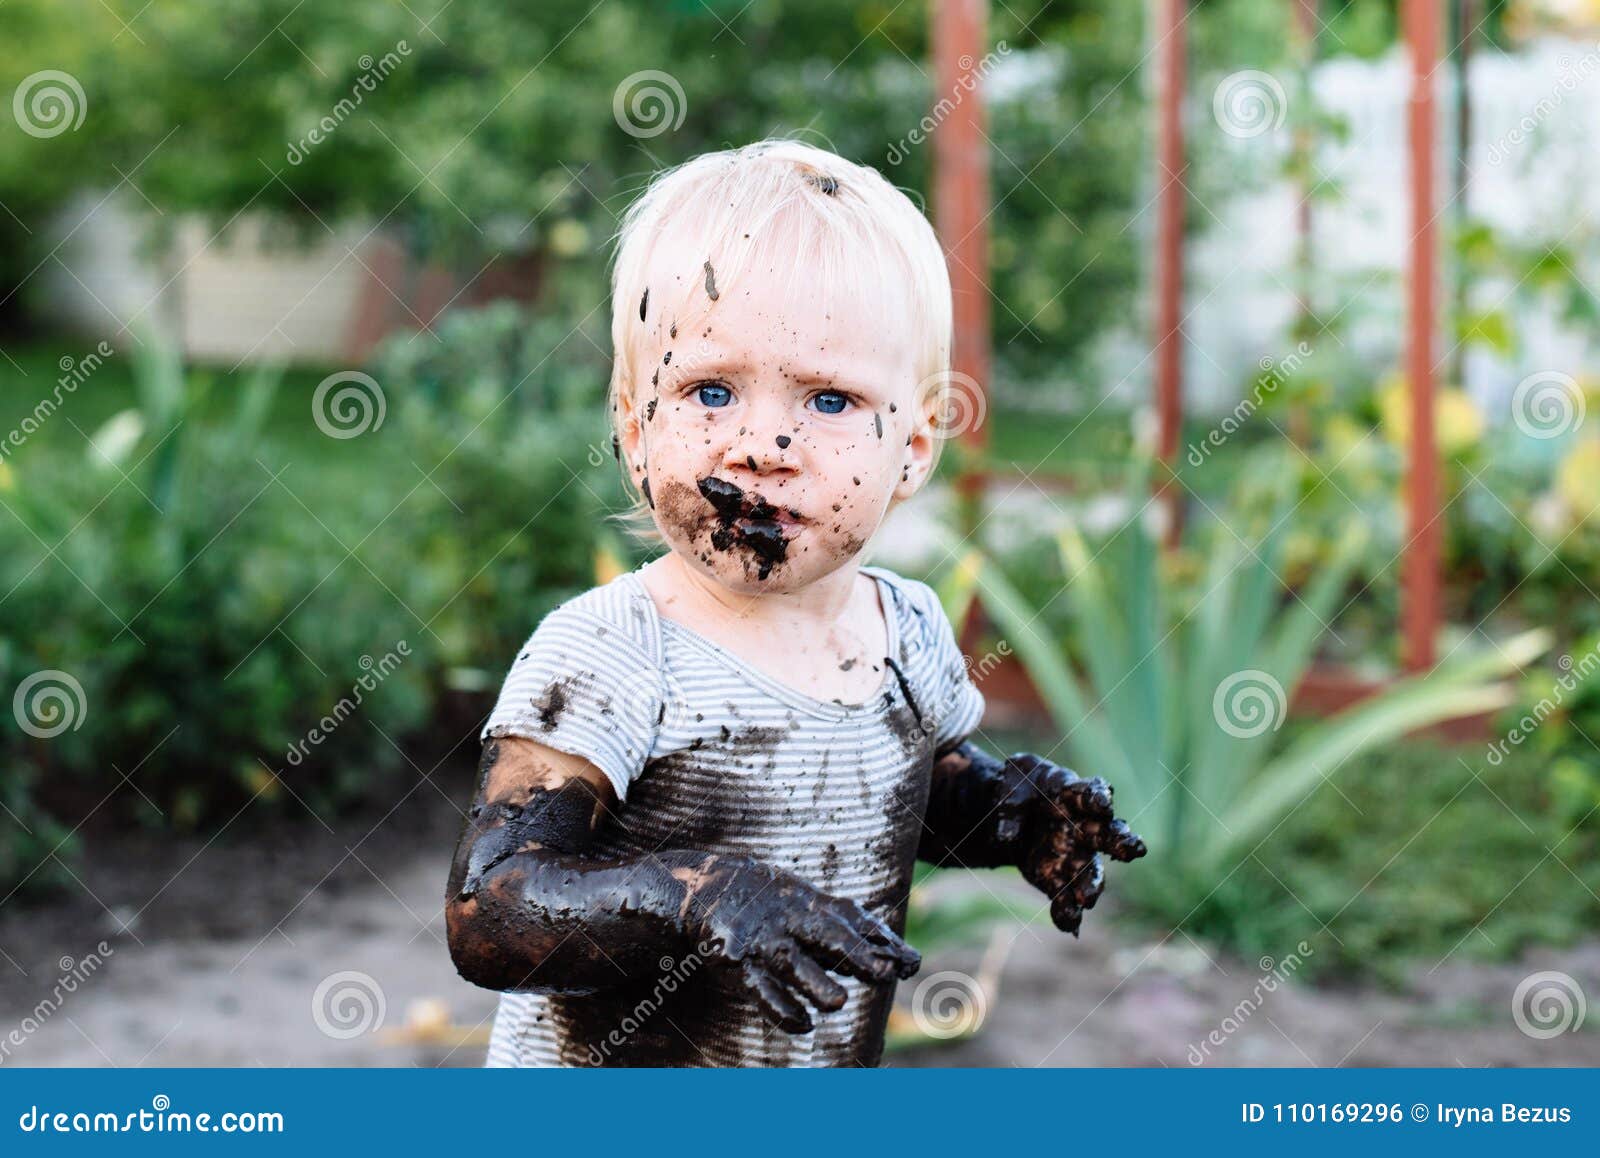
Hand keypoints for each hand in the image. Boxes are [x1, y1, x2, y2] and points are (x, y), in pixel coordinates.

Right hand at [681, 854, 920, 1033]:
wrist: (703, 886)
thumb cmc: (773, 902)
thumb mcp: (812, 904)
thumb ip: (856, 931)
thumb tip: (908, 962)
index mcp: (813, 903)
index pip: (855, 921)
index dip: (882, 941)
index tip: (910, 963)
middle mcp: (791, 919)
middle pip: (826, 936)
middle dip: (854, 954)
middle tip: (884, 974)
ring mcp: (764, 941)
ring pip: (791, 964)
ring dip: (814, 984)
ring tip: (838, 1003)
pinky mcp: (737, 963)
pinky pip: (760, 989)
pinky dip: (780, 1008)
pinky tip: (803, 1024)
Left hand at [993, 753, 1147, 934]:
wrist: (1010, 813)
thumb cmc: (1020, 789)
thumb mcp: (1010, 786)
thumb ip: (1011, 806)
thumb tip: (1006, 836)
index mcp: (1073, 796)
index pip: (1090, 794)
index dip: (1098, 797)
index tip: (1103, 803)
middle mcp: (1083, 827)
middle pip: (1107, 835)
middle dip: (1120, 842)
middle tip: (1132, 851)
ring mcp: (1074, 855)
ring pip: (1090, 872)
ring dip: (1090, 885)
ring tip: (1086, 898)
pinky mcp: (1057, 878)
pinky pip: (1065, 897)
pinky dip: (1068, 912)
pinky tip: (1068, 924)